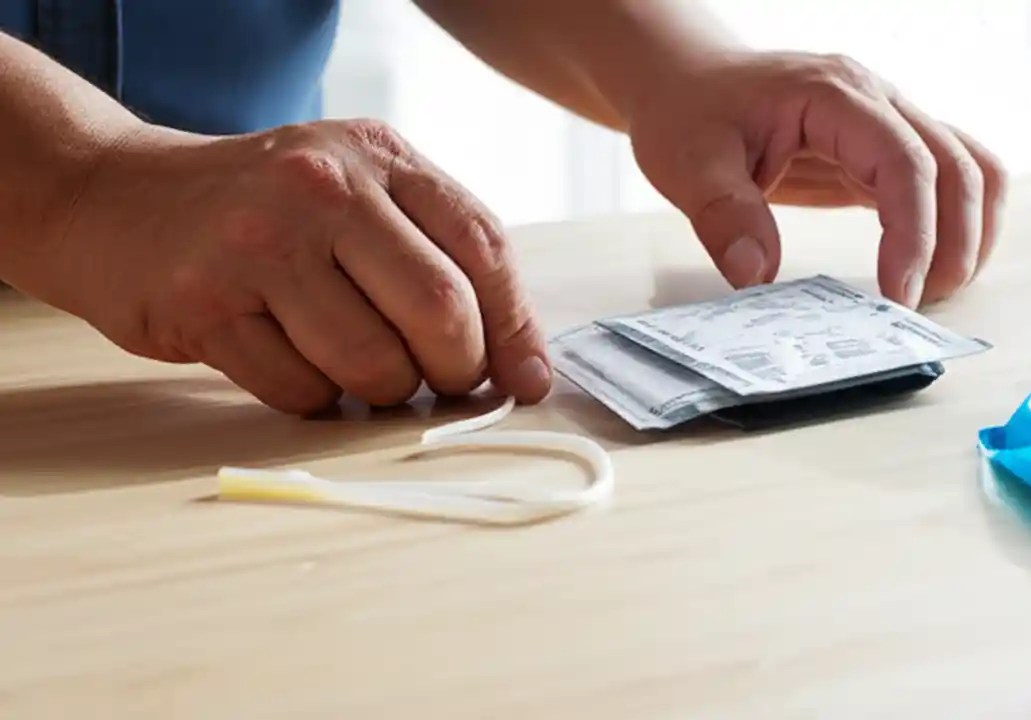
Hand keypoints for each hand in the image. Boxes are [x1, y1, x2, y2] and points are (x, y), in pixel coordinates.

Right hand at [32, 120, 550, 413]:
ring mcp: (259, 243)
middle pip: (439, 311)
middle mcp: (323, 187)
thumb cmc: (261, 210)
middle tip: (437, 382)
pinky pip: (301, 393)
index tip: (525, 381)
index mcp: (378, 156)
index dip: (516, 329)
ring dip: (383, 394)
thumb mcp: (357, 194)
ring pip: (373, 364)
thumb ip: (439, 259)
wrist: (113, 196)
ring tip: (359, 371)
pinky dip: (315, 401)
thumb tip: (524, 369)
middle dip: (454, 370)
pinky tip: (294, 364)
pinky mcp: (205, 304)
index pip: (484, 247)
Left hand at [627, 51, 1007, 307]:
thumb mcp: (688, 162)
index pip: (905, 161)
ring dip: (970, 233)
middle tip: (917, 308)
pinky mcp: (884, 149)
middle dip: (953, 243)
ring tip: (934, 293)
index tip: (897, 295)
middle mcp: (877, 99)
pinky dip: (956, 224)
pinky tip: (932, 267)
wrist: (688, 79)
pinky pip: (948, 179)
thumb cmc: (689, 111)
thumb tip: (756, 275)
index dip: (913, 233)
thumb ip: (723, 215)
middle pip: (957, 166)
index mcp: (835, 95)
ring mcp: (889, 120)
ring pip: (970, 168)